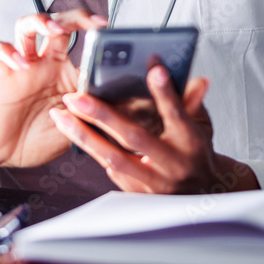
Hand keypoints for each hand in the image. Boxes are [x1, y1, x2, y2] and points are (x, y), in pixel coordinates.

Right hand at [0, 9, 107, 169]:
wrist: (6, 154)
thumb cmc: (38, 138)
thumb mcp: (78, 126)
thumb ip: (98, 111)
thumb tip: (132, 102)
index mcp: (65, 72)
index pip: (82, 40)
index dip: (97, 30)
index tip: (112, 31)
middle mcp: (45, 63)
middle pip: (58, 23)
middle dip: (75, 17)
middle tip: (92, 23)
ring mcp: (23, 66)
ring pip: (27, 26)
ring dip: (40, 22)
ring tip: (52, 29)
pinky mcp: (1, 73)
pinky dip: (7, 51)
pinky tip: (19, 62)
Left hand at [49, 65, 258, 193]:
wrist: (199, 194)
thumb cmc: (196, 152)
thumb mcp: (201, 125)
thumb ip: (192, 101)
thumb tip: (198, 79)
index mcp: (191, 142)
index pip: (177, 114)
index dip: (165, 93)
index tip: (153, 69)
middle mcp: (172, 165)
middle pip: (135, 138)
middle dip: (102, 115)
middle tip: (76, 97)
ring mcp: (153, 183)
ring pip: (114, 158)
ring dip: (84, 135)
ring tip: (61, 115)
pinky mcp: (137, 194)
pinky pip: (111, 170)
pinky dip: (92, 150)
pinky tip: (74, 132)